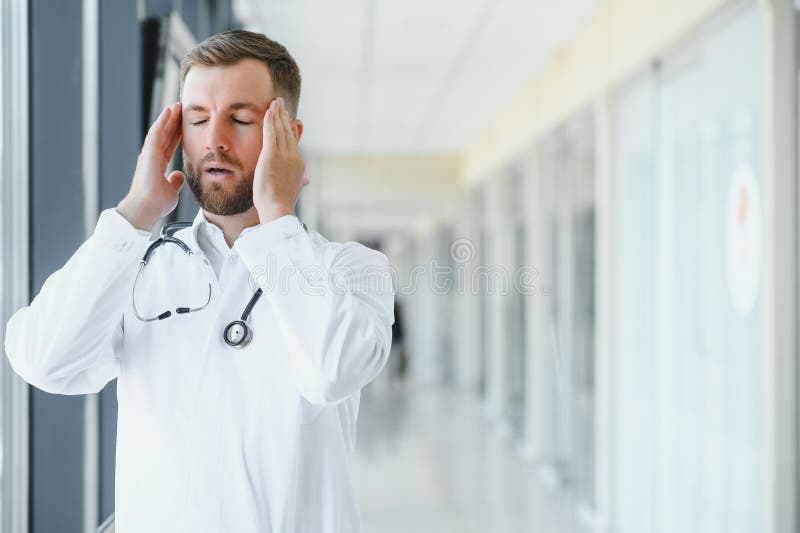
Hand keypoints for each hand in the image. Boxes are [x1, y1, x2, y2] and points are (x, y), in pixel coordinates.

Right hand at [117, 102, 184, 230]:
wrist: (147, 209)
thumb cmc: (156, 204)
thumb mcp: (171, 191)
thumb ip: (175, 182)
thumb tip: (179, 175)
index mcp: (158, 165)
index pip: (170, 145)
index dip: (177, 134)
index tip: (184, 124)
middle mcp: (152, 157)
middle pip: (165, 135)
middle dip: (173, 122)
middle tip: (181, 108)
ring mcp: (149, 154)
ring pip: (160, 131)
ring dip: (168, 118)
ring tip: (176, 105)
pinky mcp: (148, 153)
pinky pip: (156, 134)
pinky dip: (162, 122)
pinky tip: (168, 111)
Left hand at [253, 97, 308, 223]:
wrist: (278, 209)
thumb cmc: (283, 203)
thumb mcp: (294, 191)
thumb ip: (300, 183)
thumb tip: (307, 182)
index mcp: (299, 165)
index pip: (293, 142)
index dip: (290, 129)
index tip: (288, 119)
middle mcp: (294, 157)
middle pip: (288, 132)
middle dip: (284, 116)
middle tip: (281, 104)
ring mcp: (283, 155)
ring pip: (280, 129)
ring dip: (277, 113)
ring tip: (275, 102)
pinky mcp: (271, 155)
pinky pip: (271, 133)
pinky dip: (270, 120)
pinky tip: (269, 110)